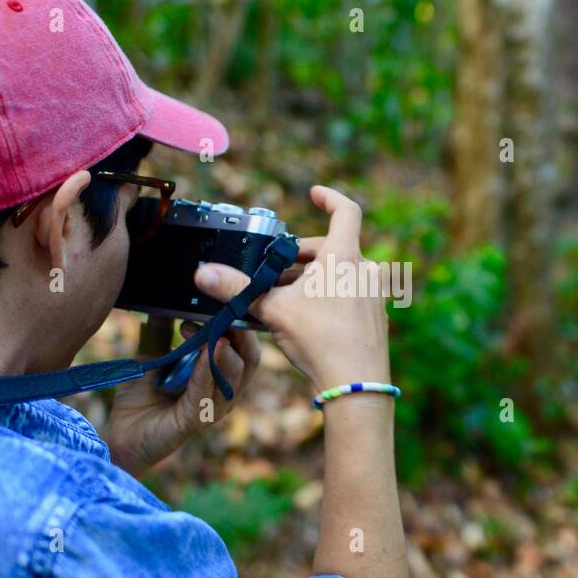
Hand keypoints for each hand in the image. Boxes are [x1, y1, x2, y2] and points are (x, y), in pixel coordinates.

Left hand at [105, 316, 260, 476]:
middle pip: (249, 360)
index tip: (218, 301)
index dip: (237, 322)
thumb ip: (160, 332)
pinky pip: (207, 392)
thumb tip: (164, 300)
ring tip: (212, 329)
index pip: (245, 347)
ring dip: (224, 349)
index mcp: (219, 377)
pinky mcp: (195, 421)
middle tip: (221, 311)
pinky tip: (206, 349)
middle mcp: (223, 393)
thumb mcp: (151, 357)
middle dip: (239, 333)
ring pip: (234, 375)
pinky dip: (207, 369)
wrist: (120, 437)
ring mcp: (212, 409)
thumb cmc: (139, 401)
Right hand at [194, 185, 389, 391]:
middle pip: (332, 248)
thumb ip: (237, 288)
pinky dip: (327, 297)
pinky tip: (306, 319)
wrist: (356, 383)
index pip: (345, 211)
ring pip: (339, 274)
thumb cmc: (320, 339)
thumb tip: (203, 273)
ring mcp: (373, 295)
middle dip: (302, 255)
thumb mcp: (273, 309)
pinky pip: (349, 296)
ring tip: (285, 298)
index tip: (313, 194)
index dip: (329, 197)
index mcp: (345, 256)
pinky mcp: (374, 317)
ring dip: (313, 279)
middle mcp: (365, 270)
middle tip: (275, 270)